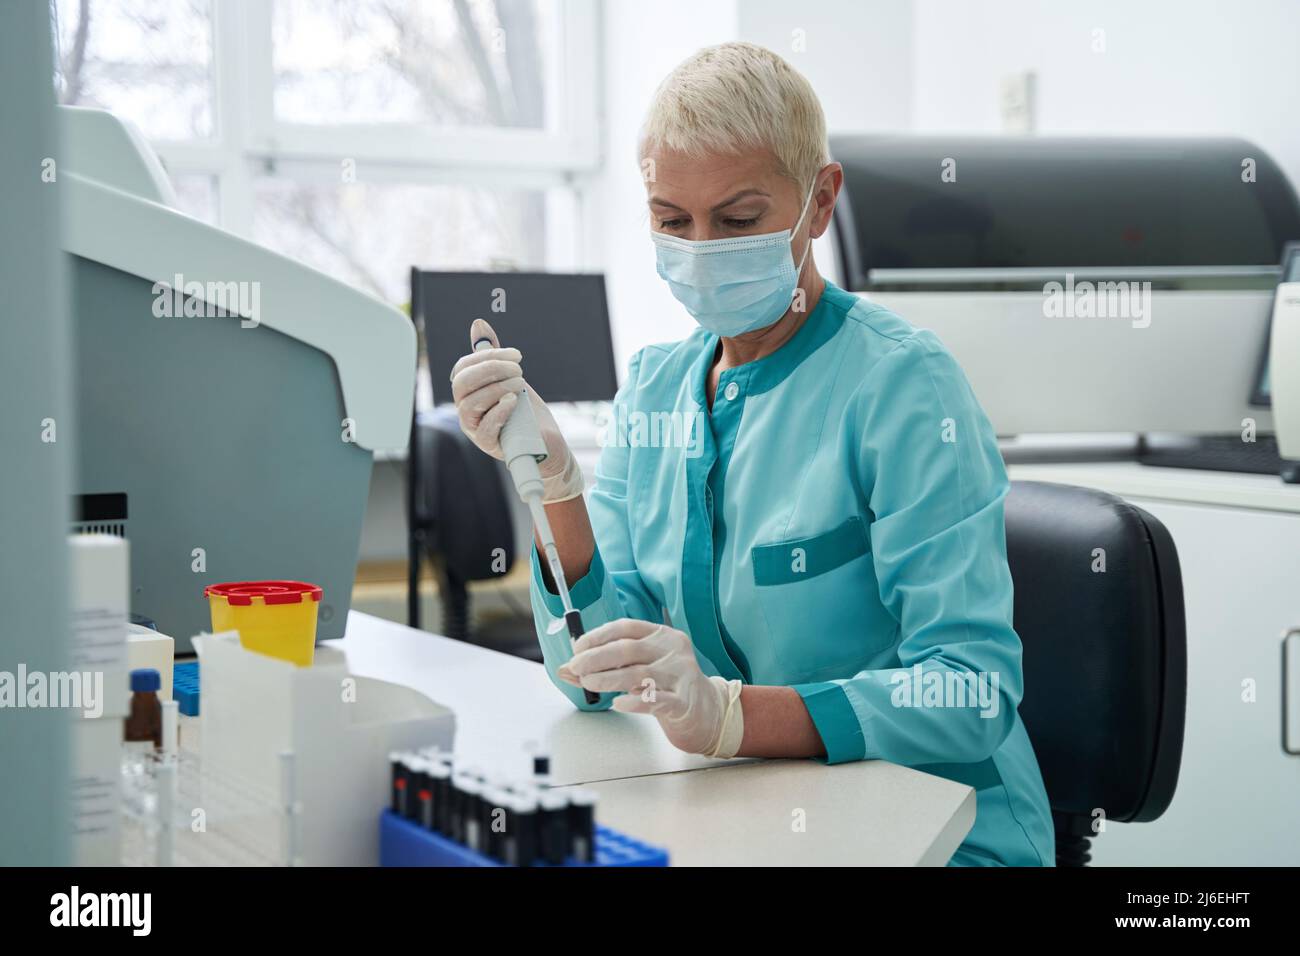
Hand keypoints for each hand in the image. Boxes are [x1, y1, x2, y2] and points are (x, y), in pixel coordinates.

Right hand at [449, 318, 582, 501]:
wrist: (545, 441)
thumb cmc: (525, 411)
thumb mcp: (510, 378)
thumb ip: (493, 354)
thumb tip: (478, 324)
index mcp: (468, 392)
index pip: (463, 368)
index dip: (488, 356)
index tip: (516, 355)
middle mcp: (466, 410)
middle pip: (461, 383)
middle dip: (491, 369)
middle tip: (518, 369)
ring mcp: (475, 429)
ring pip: (470, 404)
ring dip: (498, 388)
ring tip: (520, 385)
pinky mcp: (489, 445)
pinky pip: (484, 429)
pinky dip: (499, 411)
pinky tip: (513, 401)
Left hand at [557, 619, 744, 757]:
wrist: (706, 712)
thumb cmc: (667, 685)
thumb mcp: (640, 669)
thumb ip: (605, 667)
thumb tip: (565, 669)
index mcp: (662, 635)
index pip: (626, 627)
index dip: (599, 635)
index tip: (578, 648)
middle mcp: (673, 650)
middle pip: (629, 649)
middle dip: (596, 658)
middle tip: (576, 667)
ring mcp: (681, 674)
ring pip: (638, 674)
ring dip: (608, 678)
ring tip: (589, 683)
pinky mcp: (684, 701)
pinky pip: (655, 699)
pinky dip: (633, 701)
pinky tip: (618, 703)